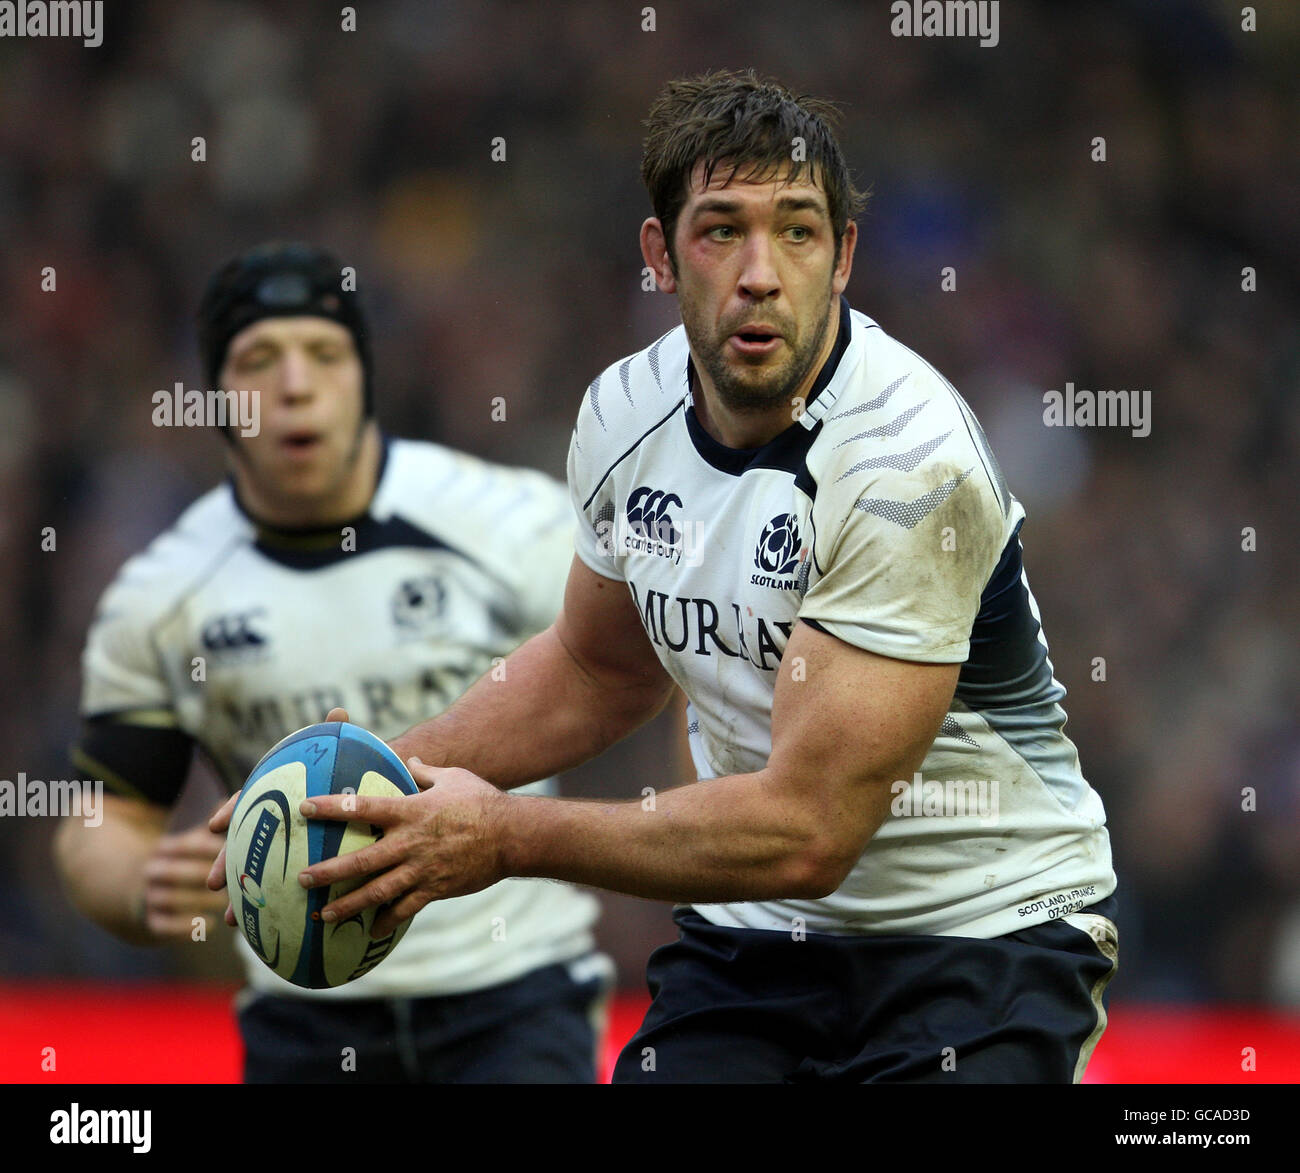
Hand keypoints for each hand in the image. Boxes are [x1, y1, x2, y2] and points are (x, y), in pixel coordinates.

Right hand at [140, 824, 230, 939]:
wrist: (143, 894)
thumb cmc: (181, 863)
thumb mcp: (189, 843)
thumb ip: (209, 828)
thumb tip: (231, 799)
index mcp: (164, 848)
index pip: (183, 845)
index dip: (207, 848)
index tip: (232, 852)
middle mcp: (152, 870)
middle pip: (174, 872)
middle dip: (203, 875)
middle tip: (233, 881)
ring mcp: (148, 896)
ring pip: (170, 899)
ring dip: (199, 902)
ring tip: (227, 906)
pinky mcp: (149, 921)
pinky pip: (162, 925)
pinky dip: (184, 927)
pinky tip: (209, 926)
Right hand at [206, 706, 353, 926]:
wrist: (372, 789)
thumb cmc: (356, 768)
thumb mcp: (348, 751)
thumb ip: (339, 734)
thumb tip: (339, 712)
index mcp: (279, 791)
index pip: (249, 797)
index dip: (231, 810)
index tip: (216, 825)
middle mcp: (274, 819)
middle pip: (244, 841)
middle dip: (225, 863)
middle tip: (214, 884)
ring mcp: (284, 844)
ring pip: (257, 871)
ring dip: (243, 894)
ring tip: (235, 919)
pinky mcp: (299, 863)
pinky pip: (281, 887)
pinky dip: (276, 906)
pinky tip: (271, 930)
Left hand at [296, 757, 509, 938]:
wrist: (512, 835)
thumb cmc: (481, 801)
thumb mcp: (452, 777)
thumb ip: (425, 771)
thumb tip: (408, 759)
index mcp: (409, 811)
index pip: (362, 808)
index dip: (331, 807)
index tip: (305, 809)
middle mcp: (409, 842)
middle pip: (360, 860)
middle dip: (328, 872)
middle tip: (302, 879)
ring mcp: (421, 868)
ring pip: (376, 891)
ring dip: (347, 904)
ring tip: (323, 916)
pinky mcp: (435, 888)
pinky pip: (405, 909)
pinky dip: (385, 921)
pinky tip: (369, 930)